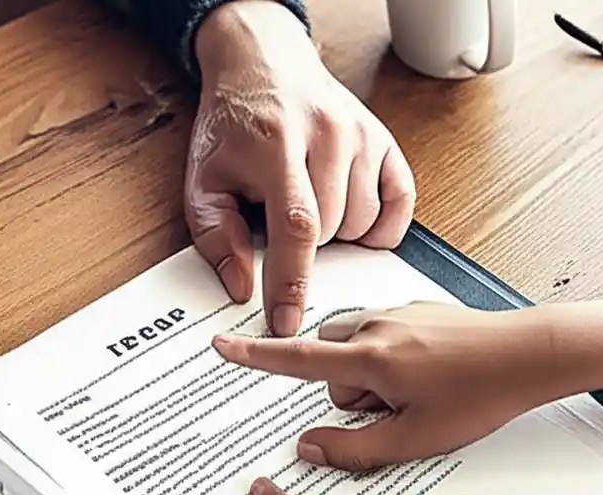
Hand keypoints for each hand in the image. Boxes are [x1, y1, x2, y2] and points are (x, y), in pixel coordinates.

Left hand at [190, 0, 415, 336]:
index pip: (297, 227)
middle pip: (334, 230)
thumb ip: (215, 236)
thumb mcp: (203, 180)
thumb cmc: (234, 127)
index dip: (293, 281)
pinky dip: (378, 225)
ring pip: (365, 223)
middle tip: (281, 224)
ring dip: (339, 235)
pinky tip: (350, 216)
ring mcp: (363, 136)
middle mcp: (328, 136)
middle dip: (307, 248)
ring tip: (310, 208)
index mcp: (277, 145)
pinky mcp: (385, 142)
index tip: (287, 322)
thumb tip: (241, 286)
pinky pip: (399, 206)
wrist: (263, 65)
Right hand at [213, 302, 582, 469]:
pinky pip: (385, 338)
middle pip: (332, 365)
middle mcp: (377, 328)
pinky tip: (435, 376)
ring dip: (374, 378)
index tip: (220, 346)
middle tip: (398, 412)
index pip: (296, 359)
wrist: (530, 354)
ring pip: (359, 353)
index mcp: (371, 359)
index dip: (254, 356)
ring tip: (422, 394)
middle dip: (352, 393)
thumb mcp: (415, 439)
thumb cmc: (479, 396)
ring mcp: (398, 315)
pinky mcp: (417, 310)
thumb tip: (310, 447)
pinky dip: (396, 361)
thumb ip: (354, 448)